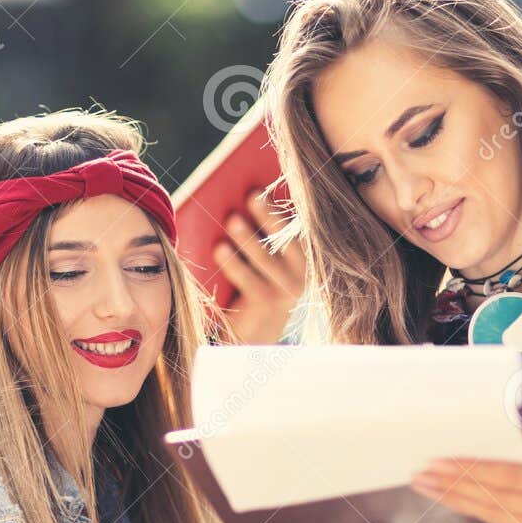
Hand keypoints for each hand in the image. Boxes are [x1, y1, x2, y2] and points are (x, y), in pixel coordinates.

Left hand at [215, 188, 305, 345]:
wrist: (253, 337)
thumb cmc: (254, 286)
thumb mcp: (263, 260)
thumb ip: (261, 236)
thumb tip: (240, 201)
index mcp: (303, 255)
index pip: (295, 225)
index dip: (282, 205)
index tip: (267, 185)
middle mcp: (301, 272)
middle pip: (284, 238)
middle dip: (268, 214)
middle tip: (251, 194)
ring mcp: (286, 289)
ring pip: (264, 257)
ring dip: (247, 237)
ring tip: (232, 218)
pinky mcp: (267, 303)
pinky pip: (247, 279)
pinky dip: (232, 262)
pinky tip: (219, 247)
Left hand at [411, 434, 521, 522]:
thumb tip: (504, 434)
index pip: (509, 478)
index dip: (471, 471)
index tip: (439, 461)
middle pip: (495, 499)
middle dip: (453, 486)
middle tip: (419, 473)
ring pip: (494, 516)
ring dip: (455, 501)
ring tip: (425, 486)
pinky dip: (475, 511)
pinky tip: (453, 500)